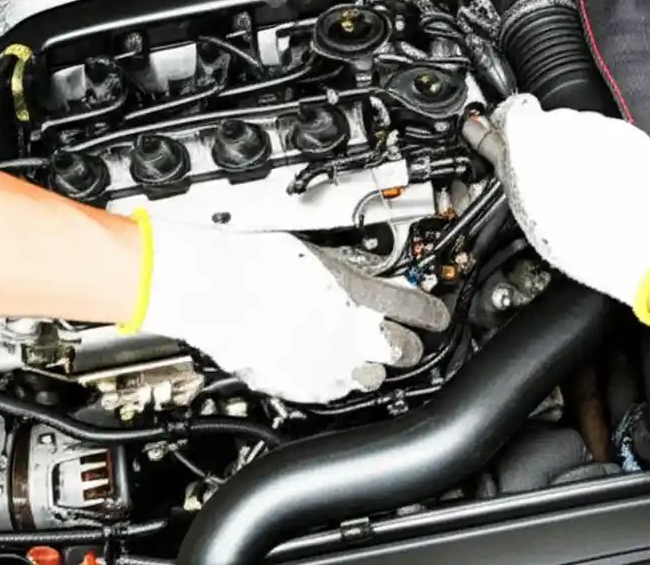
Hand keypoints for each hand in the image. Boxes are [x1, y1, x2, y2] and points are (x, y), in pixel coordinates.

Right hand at [135, 217, 428, 402]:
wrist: (213, 290)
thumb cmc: (253, 263)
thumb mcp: (319, 256)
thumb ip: (351, 276)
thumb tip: (366, 279)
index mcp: (362, 296)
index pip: (420, 311)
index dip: (434, 314)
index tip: (437, 315)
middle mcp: (353, 336)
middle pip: (407, 351)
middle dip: (408, 344)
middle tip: (402, 337)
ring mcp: (330, 367)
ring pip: (374, 378)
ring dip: (373, 367)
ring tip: (357, 353)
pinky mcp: (305, 389)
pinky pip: (335, 392)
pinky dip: (335, 381)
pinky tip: (322, 365)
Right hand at [492, 95, 649, 324]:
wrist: (644, 245)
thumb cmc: (585, 236)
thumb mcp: (527, 209)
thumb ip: (510, 168)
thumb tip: (498, 149)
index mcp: (532, 135)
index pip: (511, 113)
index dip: (510, 132)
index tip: (510, 147)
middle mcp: (567, 122)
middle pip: (548, 126)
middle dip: (548, 150)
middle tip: (551, 188)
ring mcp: (602, 127)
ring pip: (580, 134)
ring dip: (579, 156)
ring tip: (585, 195)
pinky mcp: (632, 137)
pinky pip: (610, 143)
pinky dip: (606, 161)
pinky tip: (608, 191)